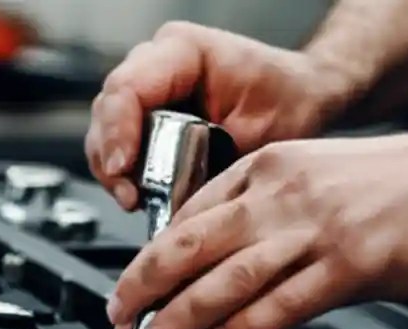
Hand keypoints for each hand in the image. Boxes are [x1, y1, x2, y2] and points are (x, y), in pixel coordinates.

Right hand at [85, 21, 356, 209]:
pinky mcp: (146, 114)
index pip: (128, 88)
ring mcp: (148, 87)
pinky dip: (123, 171)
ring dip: (114, 169)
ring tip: (136, 199)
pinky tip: (140, 192)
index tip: (123, 170)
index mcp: (183, 51)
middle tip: (131, 196)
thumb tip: (174, 197)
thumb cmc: (288, 99)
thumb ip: (214, 160)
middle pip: (107, 110)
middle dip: (111, 158)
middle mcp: (156, 63)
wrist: (302, 95)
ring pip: (105, 128)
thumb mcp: (259, 131)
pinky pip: (118, 142)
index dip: (118, 132)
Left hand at [106, 126, 407, 328]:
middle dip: (142, 286)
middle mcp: (284, 194)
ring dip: (179, 316)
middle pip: (188, 244)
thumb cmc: (404, 186)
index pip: (189, 211)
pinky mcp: (346, 268)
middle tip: (120, 315)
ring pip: (223, 280)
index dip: (150, 253)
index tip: (133, 283)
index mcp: (272, 166)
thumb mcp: (319, 177)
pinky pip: (278, 306)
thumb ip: (269, 212)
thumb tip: (221, 260)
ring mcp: (313, 230)